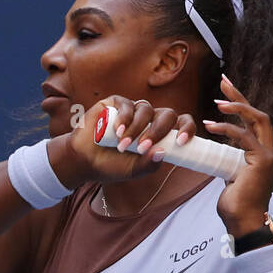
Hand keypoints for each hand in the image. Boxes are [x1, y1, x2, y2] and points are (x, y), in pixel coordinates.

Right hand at [47, 96, 197, 189]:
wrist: (86, 160)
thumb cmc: (112, 166)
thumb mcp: (134, 170)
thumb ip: (149, 164)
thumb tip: (163, 153)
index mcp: (160, 134)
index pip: (181, 124)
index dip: (187, 129)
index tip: (181, 142)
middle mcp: (149, 120)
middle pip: (166, 114)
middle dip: (157, 131)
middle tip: (143, 147)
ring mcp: (133, 109)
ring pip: (146, 109)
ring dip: (136, 129)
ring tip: (123, 145)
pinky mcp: (116, 103)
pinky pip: (127, 105)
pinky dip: (124, 118)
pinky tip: (117, 132)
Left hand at [204, 76, 272, 236]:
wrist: (243, 223)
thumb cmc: (236, 205)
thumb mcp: (230, 177)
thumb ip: (229, 161)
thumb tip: (216, 154)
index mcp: (264, 155)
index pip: (254, 123)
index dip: (239, 106)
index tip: (223, 93)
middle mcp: (270, 152)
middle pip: (258, 114)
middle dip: (240, 96)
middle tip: (224, 81)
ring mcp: (269, 155)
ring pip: (256, 119)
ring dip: (236, 107)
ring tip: (216, 102)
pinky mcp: (262, 160)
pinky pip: (244, 136)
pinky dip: (227, 129)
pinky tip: (211, 126)